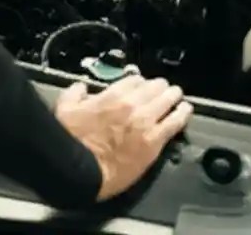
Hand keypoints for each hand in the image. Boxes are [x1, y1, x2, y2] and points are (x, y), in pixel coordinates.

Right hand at [54, 75, 192, 201]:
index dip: (138, 82)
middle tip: (161, 88)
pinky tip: (186, 110)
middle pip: (154, 87)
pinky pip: (175, 122)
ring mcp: (146, 122)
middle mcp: (132, 105)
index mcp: (112, 96)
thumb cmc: (71, 142)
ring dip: (172, 96)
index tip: (139, 85)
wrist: (80, 171)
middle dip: (158, 86)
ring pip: (167, 100)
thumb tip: (80, 88)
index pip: (134, 80)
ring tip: (177, 96)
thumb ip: (73, 94)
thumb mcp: (64, 109)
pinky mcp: (155, 142)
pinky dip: (182, 114)